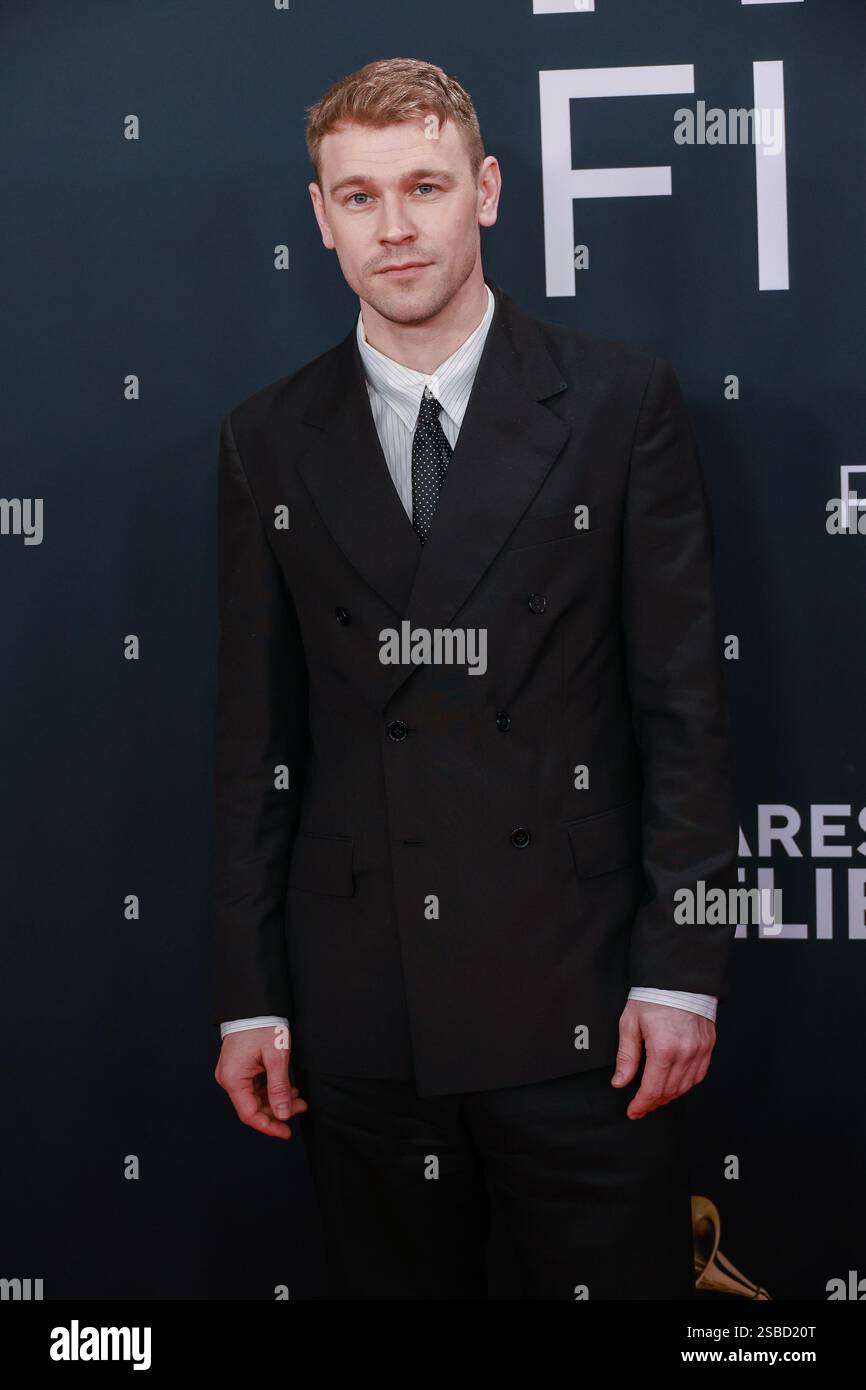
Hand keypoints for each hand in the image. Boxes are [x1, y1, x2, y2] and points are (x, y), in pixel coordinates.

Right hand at [214, 1025, 307, 1139]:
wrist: (254, 1004)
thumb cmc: (263, 1025)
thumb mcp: (276, 1057)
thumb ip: (279, 1088)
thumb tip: (283, 1115)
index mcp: (234, 1078)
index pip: (249, 1114)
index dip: (269, 1126)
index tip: (287, 1133)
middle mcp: (229, 1078)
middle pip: (253, 1107)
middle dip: (278, 1111)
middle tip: (301, 1107)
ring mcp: (233, 1073)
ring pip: (255, 1098)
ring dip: (276, 1100)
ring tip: (298, 1097)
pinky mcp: (239, 1068)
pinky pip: (254, 1087)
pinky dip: (271, 1090)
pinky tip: (287, 1088)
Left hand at [611, 999, 714, 1119]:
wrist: (678, 977)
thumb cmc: (652, 996)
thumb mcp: (630, 1023)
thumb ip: (626, 1057)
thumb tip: (620, 1082)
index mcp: (664, 1049)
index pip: (653, 1089)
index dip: (642, 1104)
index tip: (633, 1111)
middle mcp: (686, 1053)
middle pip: (670, 1091)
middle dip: (653, 1102)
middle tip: (641, 1106)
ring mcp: (700, 1050)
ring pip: (686, 1086)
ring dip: (669, 1096)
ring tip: (655, 1097)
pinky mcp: (708, 1045)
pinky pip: (699, 1074)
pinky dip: (686, 1084)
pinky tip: (675, 1084)